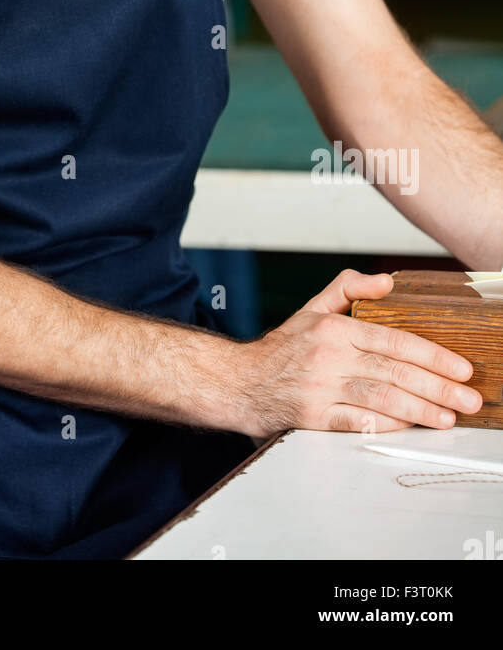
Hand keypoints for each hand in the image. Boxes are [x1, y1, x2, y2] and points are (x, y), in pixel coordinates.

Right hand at [233, 269, 483, 438]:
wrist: (240, 381)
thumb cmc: (282, 348)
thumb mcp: (313, 308)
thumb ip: (349, 290)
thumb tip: (387, 282)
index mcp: (334, 329)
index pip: (394, 340)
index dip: (432, 355)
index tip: (461, 368)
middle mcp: (329, 357)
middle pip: (394, 371)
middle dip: (438, 388)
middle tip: (468, 399)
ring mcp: (321, 388)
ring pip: (381, 398)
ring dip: (420, 410)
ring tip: (449, 418)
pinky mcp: (314, 417)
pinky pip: (357, 421)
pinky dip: (386, 425)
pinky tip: (410, 427)